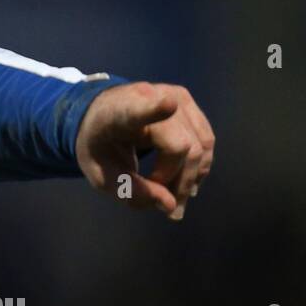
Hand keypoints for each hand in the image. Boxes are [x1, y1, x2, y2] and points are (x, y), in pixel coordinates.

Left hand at [75, 81, 214, 220]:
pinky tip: (185, 181)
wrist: (103, 114)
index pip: (138, 110)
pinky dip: (198, 166)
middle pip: (183, 147)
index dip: (155, 109)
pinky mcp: (187, 101)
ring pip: (201, 145)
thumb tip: (170, 205)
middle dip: (179, 182)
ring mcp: (173, 95)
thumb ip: (132, 191)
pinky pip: (205, 141)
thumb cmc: (100, 145)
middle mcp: (149, 97)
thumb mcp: (103, 175)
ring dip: (192, 178)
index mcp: (119, 113)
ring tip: (176, 198)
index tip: (168, 105)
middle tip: (170, 210)